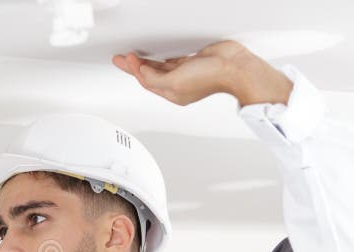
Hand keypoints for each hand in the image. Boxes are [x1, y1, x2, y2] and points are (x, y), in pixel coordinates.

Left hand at [112, 39, 255, 105]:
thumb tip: (142, 71)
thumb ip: (154, 78)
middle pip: (150, 75)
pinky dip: (162, 58)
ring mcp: (186, 73)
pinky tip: (156, 55)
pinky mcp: (193, 62)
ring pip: (160, 67)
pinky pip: (172, 60)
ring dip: (146, 61)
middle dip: (134, 67)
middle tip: (120, 59)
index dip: (135, 70)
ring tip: (132, 56)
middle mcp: (178, 85)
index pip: (146, 82)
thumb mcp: (175, 82)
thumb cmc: (210, 79)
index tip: (126, 59)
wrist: (233, 67)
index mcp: (172, 94)